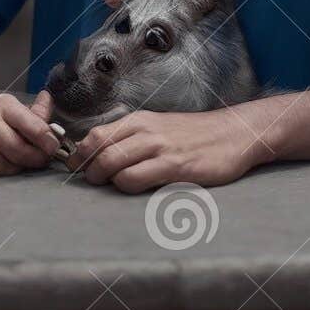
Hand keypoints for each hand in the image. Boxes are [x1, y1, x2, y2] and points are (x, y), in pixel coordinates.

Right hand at [0, 82, 60, 173]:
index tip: (53, 148)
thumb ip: (34, 114)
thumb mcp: (8, 104)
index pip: (31, 126)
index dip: (47, 141)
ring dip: (13, 169)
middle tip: (40, 160)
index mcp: (2, 105)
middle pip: (16, 150)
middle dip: (33, 160)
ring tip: (17, 162)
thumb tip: (55, 119)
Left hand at [65, 107, 260, 191]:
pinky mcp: (174, 165)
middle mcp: (144, 130)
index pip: (95, 135)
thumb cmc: (194, 135)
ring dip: (104, 179)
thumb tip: (102, 154)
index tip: (76, 168)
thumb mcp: (159, 128)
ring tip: (112, 185)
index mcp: (138, 121)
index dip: (79, 155)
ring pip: (112, 163)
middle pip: (98, 149)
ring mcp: (159, 147)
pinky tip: (136, 189)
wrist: (233, 133)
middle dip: (87, 170)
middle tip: (92, 181)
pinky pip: (135, 178)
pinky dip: (127, 187)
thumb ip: (133, 138)